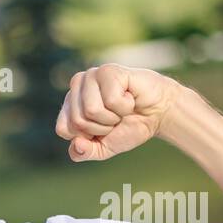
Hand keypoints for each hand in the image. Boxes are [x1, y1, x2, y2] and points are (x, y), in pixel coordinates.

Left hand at [55, 64, 180, 161]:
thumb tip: (76, 144)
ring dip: (113, 117)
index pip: (63, 129)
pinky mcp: (108, 70)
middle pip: (77, 121)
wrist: (159, 113)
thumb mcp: (102, 148)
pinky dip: (124, 106)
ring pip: (91, 110)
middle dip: (101, 127)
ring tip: (122, 108)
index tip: (101, 129)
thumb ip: (84, 153)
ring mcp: (91, 75)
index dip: (86, 137)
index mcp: (69, 104)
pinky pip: (111, 100)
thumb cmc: (128, 127)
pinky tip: (130, 97)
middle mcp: (76, 85)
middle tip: (115, 118)